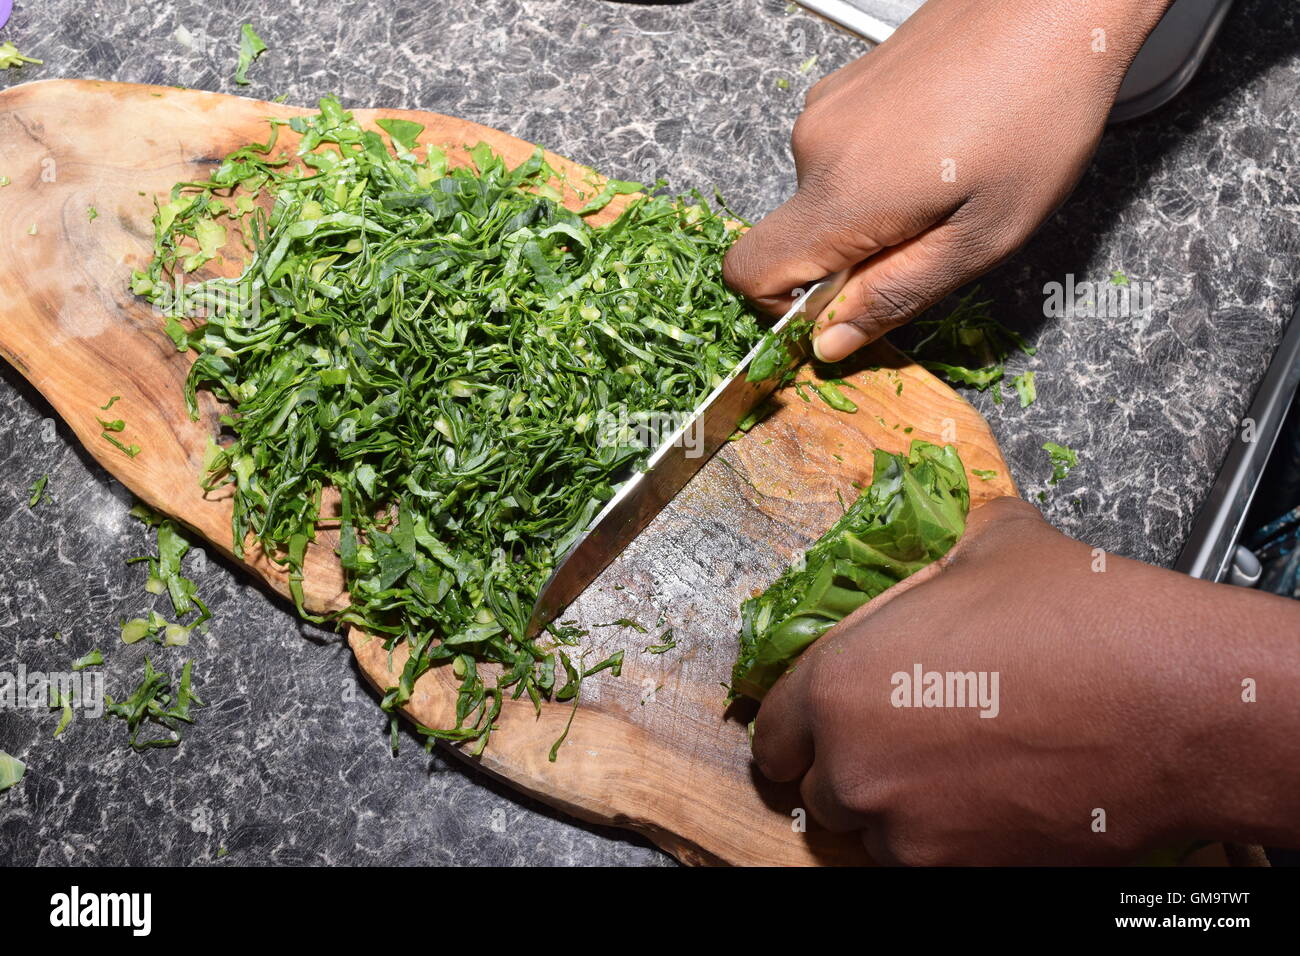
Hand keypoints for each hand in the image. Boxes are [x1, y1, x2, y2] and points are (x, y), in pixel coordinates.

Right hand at [723, 0, 1172, 361]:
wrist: (1058, 1)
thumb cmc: (1039, 112)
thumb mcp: (982, 238)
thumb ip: (896, 296)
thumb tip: (831, 343)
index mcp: (842, 194)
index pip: (749, 274)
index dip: (783, 309)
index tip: (843, 307)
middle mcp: (815, 146)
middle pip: (796, 238)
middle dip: (853, 258)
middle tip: (936, 235)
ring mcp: (827, 108)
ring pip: (824, 197)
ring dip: (872, 212)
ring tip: (950, 182)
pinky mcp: (845, 84)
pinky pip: (841, 156)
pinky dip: (879, 172)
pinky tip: (942, 148)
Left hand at [752, 497, 1299, 863]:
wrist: (1174, 704)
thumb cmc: (1080, 618)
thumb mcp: (990, 542)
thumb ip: (935, 553)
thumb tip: (937, 537)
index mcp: (839, 684)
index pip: (773, 732)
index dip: (795, 727)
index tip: (817, 727)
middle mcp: (858, 771)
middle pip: (823, 789)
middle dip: (855, 765)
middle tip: (908, 737)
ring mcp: (911, 835)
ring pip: (877, 832)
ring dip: (902, 806)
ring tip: (961, 764)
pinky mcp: (966, 877)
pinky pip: (932, 862)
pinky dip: (952, 837)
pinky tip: (997, 794)